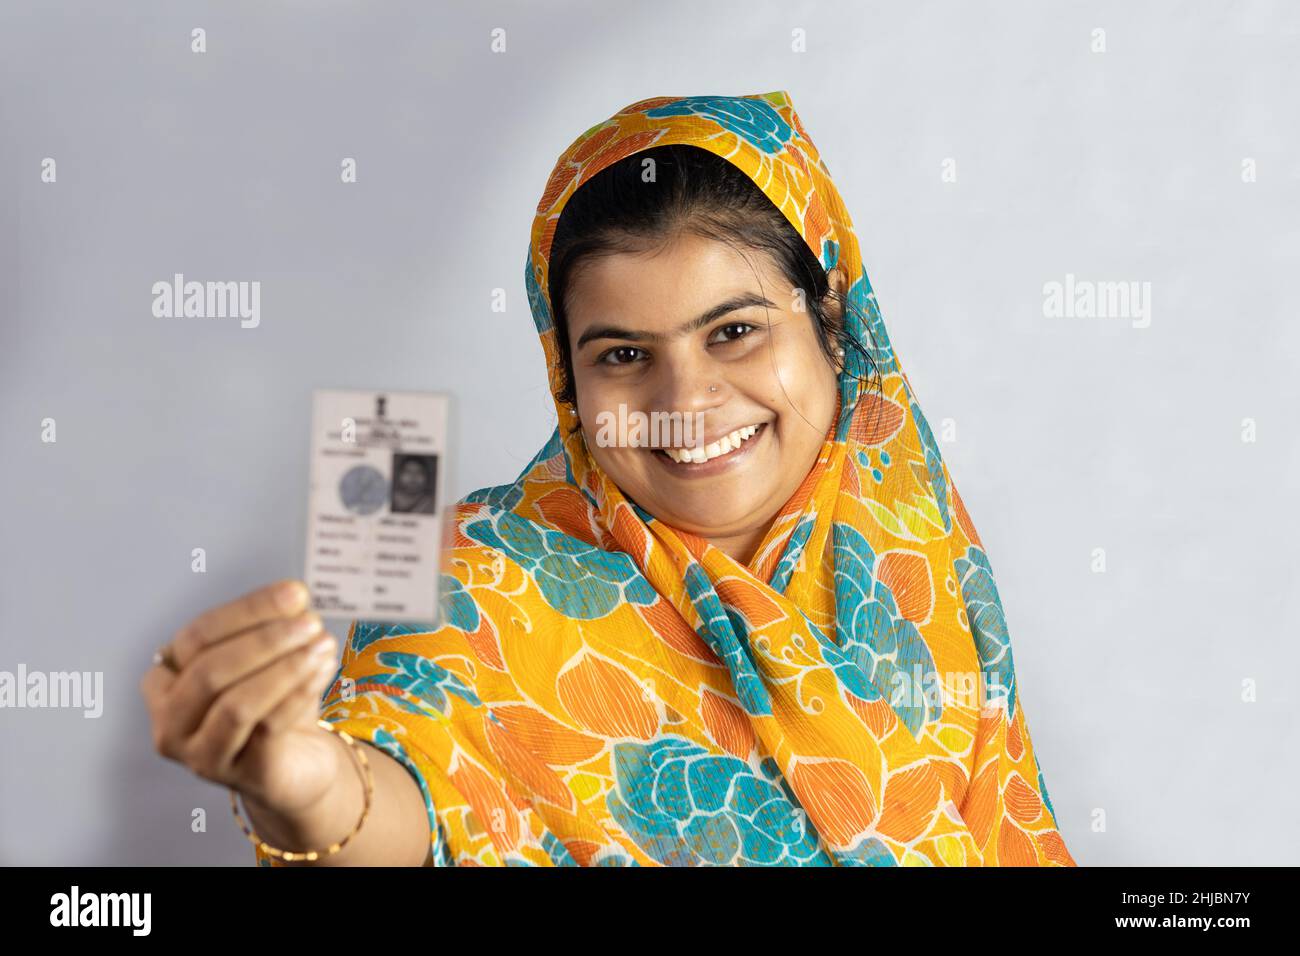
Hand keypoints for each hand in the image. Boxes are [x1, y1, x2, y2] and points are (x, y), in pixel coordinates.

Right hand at [140, 579, 344, 812]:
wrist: (299, 764)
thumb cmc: (274, 706)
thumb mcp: (266, 661)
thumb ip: (272, 629)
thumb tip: (295, 599)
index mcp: (165, 681)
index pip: (197, 635)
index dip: (248, 610)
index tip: (295, 593)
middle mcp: (170, 722)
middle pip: (209, 669)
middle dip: (265, 640)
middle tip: (310, 621)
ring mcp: (200, 756)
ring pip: (235, 704)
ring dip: (285, 667)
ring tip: (322, 644)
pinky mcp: (239, 775)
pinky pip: (267, 728)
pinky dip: (299, 692)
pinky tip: (323, 670)